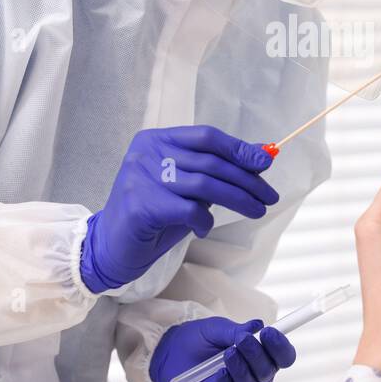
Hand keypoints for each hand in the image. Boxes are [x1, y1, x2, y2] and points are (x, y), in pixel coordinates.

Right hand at [80, 126, 277, 291]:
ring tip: (257, 211)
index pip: (206, 137)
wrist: (111, 245)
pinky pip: (189, 209)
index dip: (239, 148)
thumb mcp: (187, 186)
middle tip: (269, 196)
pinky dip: (204, 220)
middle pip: (210, 161)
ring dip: (238, 199)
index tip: (265, 162)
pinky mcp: (141, 205)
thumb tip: (259, 155)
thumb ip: (216, 168)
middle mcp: (146, 152)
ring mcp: (141, 177)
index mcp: (156, 139)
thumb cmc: (153, 214)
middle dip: (247, 180)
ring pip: (205, 184)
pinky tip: (203, 227)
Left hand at [150, 317, 296, 381]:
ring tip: (227, 354)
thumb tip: (257, 326)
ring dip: (242, 369)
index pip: (282, 357)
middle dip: (258, 355)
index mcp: (260, 357)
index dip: (280, 346)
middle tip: (243, 340)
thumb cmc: (197, 340)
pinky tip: (220, 373)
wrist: (168, 354)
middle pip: (269, 372)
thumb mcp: (215, 329)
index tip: (270, 332)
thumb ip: (235, 330)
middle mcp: (255, 378)